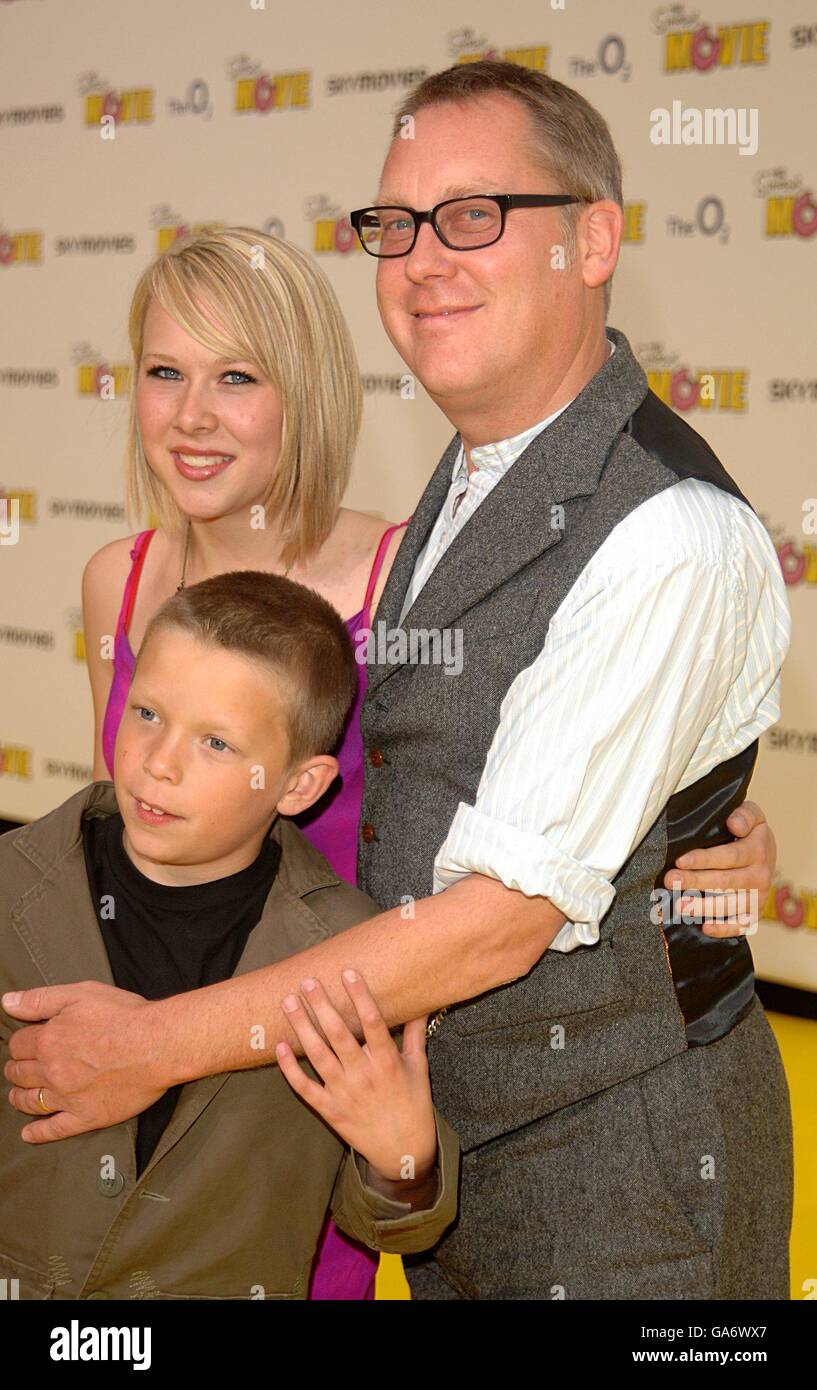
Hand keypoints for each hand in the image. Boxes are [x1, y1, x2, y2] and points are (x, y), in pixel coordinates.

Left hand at [2, 981, 165, 1141]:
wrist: (160, 1045)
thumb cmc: (125, 1016)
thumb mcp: (81, 993)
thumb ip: (41, 999)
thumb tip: (7, 1002)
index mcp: (49, 1040)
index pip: (19, 1044)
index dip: (21, 1042)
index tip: (27, 1042)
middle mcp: (52, 1071)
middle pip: (20, 1073)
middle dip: (17, 1069)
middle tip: (21, 1068)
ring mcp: (68, 1098)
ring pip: (30, 1101)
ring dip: (20, 1098)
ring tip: (19, 1096)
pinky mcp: (87, 1117)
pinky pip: (54, 1129)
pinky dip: (38, 1132)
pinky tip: (29, 1133)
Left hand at [276, 969, 436, 1184]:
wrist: (403, 1151)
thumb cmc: (413, 1104)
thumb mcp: (418, 1067)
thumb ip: (415, 1034)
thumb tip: (421, 1004)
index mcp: (388, 1063)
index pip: (373, 1023)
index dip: (361, 997)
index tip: (348, 972)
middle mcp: (364, 1076)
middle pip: (339, 1035)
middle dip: (322, 1006)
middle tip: (308, 981)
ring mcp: (344, 1094)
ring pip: (318, 1056)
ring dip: (302, 1028)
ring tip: (289, 1002)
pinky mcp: (329, 1110)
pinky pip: (304, 1087)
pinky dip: (290, 1068)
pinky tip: (280, 1046)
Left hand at [663, 799, 774, 937]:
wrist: (767, 854)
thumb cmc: (751, 833)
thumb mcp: (753, 815)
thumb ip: (745, 815)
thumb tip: (734, 824)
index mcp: (757, 850)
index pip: (729, 856)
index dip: (704, 859)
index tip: (680, 860)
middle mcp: (760, 876)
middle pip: (725, 881)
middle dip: (695, 881)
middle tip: (670, 880)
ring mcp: (758, 897)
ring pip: (730, 905)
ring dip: (704, 907)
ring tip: (680, 905)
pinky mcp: (754, 914)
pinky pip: (741, 925)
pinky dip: (724, 929)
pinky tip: (705, 928)